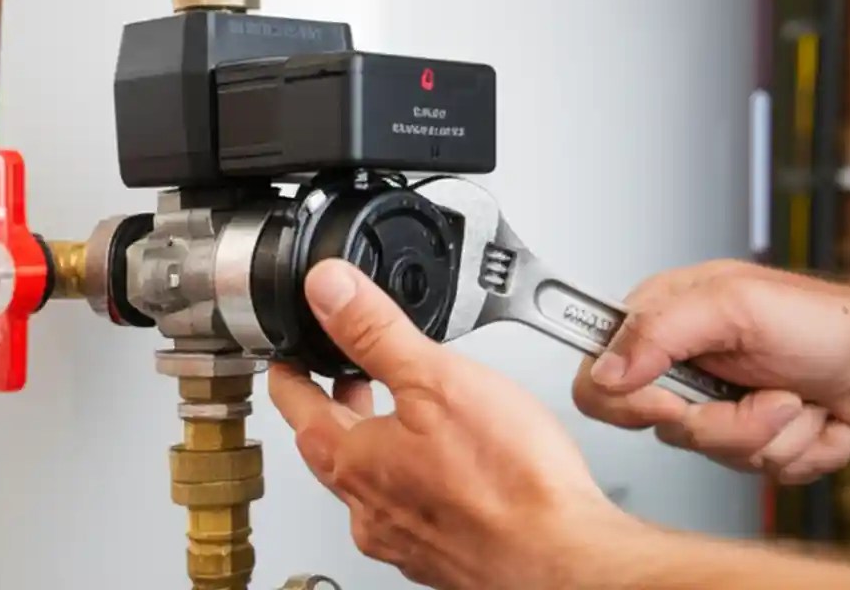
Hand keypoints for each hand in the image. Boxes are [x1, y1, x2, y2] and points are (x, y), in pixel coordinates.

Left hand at [269, 259, 634, 589]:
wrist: (562, 560)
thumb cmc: (508, 483)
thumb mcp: (435, 378)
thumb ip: (374, 330)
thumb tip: (327, 289)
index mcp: (353, 461)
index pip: (297, 406)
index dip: (290, 373)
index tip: (287, 357)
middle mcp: (368, 508)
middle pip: (331, 446)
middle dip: (337, 405)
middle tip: (347, 375)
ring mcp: (404, 538)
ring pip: (371, 482)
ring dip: (378, 444)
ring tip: (403, 416)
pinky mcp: (442, 556)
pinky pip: (411, 509)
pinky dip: (416, 480)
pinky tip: (447, 469)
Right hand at [573, 259, 849, 484]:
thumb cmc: (820, 320)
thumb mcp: (733, 306)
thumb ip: (660, 331)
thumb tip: (606, 370)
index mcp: (657, 325)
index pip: (596, 380)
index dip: (630, 403)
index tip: (676, 401)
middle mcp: (677, 368)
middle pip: (664, 431)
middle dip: (732, 422)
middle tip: (771, 392)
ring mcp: (710, 407)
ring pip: (713, 456)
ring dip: (774, 435)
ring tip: (797, 397)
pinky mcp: (743, 437)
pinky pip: (753, 472)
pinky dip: (797, 450)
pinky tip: (810, 415)